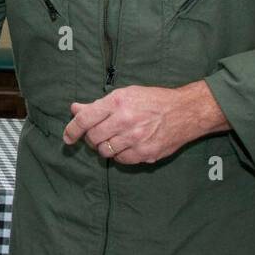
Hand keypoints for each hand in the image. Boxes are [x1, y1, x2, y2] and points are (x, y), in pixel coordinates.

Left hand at [62, 82, 227, 164]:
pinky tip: (127, 146)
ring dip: (105, 147)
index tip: (68, 138)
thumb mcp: (126, 95)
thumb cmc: (153, 101)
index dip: (72, 130)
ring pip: (105, 151)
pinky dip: (119, 155)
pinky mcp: (145, 153)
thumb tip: (75, 109)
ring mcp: (136, 138)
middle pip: (93, 138)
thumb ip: (98, 105)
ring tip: (115, 139)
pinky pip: (121, 160)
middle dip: (91, 138)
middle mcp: (125, 120)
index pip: (85, 119)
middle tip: (99, 134)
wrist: (185, 111)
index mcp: (118, 102)